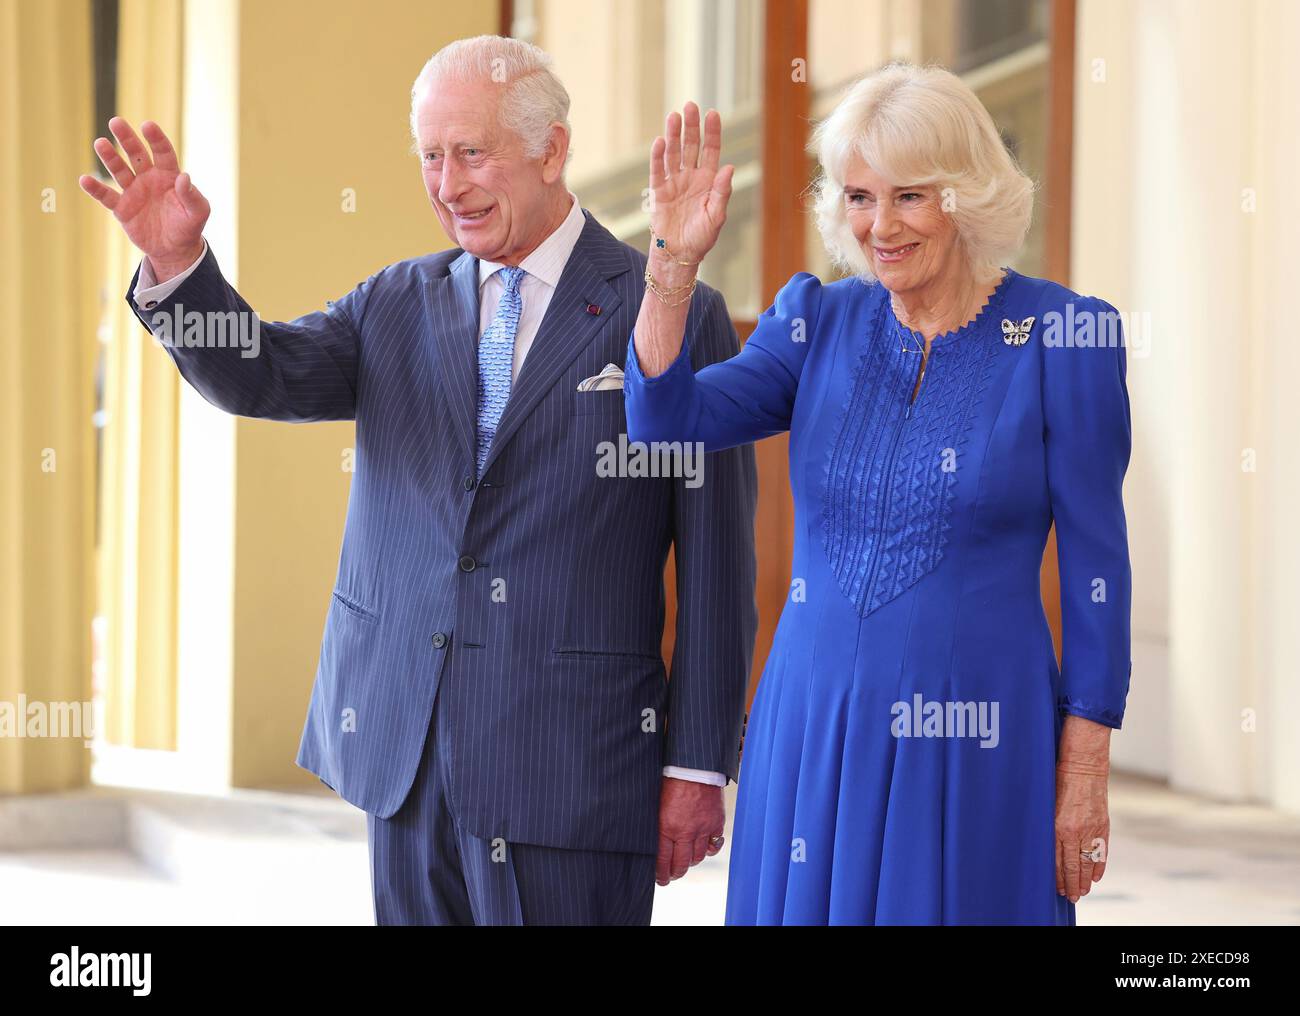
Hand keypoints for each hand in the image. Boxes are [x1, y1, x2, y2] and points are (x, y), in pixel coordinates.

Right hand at [78, 117, 209, 280]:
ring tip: (100, 143)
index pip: (162, 153)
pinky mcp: (122, 208)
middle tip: (116, 122)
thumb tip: (185, 177)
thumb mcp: (198, 212)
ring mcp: (134, 192)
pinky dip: (96, 189)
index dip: (155, 139)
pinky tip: (85, 180)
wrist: (175, 250)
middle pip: (136, 154)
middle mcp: (148, 179)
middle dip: (127, 139)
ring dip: (109, 157)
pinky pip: (107, 196)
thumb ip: (192, 195)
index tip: (147, 125)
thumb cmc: (189, 226)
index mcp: (168, 176)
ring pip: (119, 170)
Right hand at [647, 102, 732, 267]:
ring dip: (673, 135)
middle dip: (691, 126)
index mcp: (708, 181)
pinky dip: (658, 156)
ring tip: (674, 116)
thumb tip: (729, 167)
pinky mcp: (658, 191)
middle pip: (691, 146)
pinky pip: (658, 170)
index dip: (711, 132)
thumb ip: (722, 192)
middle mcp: (691, 177)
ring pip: (673, 153)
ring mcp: (674, 182)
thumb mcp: (716, 216)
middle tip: (691, 106)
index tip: (712, 113)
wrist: (679, 254)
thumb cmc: (701, 238)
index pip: (710, 150)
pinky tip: (660, 141)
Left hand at [656, 776, 725, 885]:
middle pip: (681, 864)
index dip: (661, 874)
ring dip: (690, 862)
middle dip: (675, 874)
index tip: (660, 879)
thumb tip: (651, 844)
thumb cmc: (670, 781)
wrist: (693, 766)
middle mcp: (685, 831)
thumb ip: (656, 825)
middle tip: (671, 876)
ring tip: (685, 862)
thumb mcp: (656, 804)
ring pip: (698, 858)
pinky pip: (714, 846)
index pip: (663, 861)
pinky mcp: (716, 823)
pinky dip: (708, 850)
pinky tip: (702, 848)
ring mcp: (702, 828)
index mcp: (666, 827)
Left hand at [1055, 717, 1111, 902]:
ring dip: (1086, 880)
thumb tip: (1044, 844)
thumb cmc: (1058, 780)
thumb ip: (1047, 824)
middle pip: (1074, 866)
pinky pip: (1102, 851)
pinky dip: (1100, 865)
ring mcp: (1091, 829)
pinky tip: (1097, 876)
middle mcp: (1074, 831)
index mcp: (1057, 826)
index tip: (1057, 889)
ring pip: (1089, 862)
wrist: (1083, 765)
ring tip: (1083, 892)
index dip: (1058, 877)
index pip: (1057, 860)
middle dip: (1072, 885)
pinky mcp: (1103, 825)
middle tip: (1071, 898)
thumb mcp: (1046, 803)